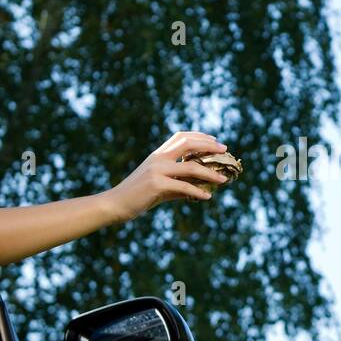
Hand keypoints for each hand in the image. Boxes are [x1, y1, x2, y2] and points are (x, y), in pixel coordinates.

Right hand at [105, 131, 229, 222]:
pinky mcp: (157, 185)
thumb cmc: (137, 196)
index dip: (200, 136)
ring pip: (191, 167)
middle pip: (188, 143)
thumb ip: (178, 184)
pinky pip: (183, 186)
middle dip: (209, 146)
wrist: (115, 204)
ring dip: (210, 173)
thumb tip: (200, 188)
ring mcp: (157, 170)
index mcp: (158, 154)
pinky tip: (207, 197)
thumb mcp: (160, 186)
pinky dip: (198, 191)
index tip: (215, 141)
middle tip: (225, 151)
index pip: (181, 137)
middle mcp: (158, 158)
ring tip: (224, 180)